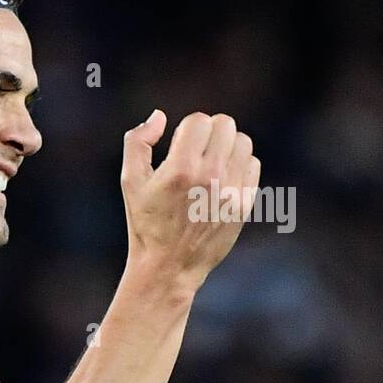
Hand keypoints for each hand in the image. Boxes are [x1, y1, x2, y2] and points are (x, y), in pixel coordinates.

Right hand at [120, 109, 260, 294]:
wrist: (169, 266)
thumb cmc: (146, 222)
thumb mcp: (130, 182)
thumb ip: (137, 142)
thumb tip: (160, 117)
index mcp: (180, 170)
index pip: (200, 120)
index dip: (187, 127)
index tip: (178, 145)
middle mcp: (210, 178)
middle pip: (225, 125)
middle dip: (209, 131)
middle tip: (196, 150)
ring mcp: (231, 191)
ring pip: (242, 142)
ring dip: (226, 146)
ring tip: (210, 163)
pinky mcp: (244, 204)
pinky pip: (252, 164)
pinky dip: (238, 165)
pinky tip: (221, 179)